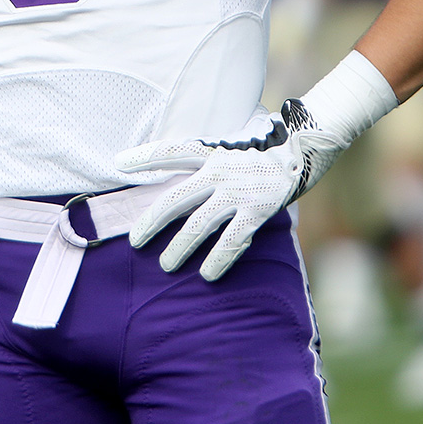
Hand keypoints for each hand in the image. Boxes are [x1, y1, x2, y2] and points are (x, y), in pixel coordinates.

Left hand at [116, 102, 347, 281]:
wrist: (303, 151)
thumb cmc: (263, 153)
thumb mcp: (229, 149)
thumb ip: (206, 165)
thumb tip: (181, 184)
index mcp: (211, 153)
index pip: (171, 152)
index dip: (145, 157)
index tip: (119, 162)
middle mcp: (219, 171)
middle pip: (175, 198)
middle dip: (152, 222)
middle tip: (135, 242)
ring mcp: (237, 192)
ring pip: (198, 225)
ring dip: (179, 248)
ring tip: (166, 265)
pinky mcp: (257, 210)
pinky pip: (231, 241)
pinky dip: (217, 259)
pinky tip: (206, 274)